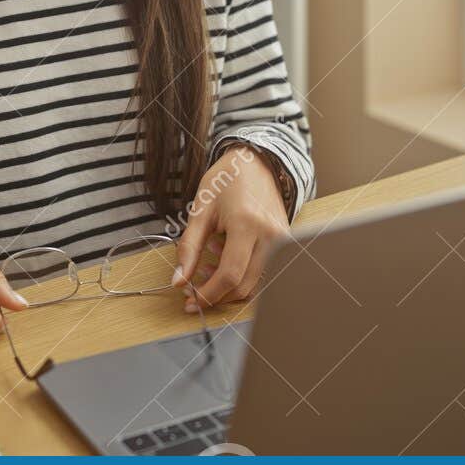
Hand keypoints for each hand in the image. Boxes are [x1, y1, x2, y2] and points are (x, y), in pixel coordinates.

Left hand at [173, 144, 291, 311]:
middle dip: (215, 294)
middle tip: (192, 288)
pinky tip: (224, 256)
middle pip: (244, 285)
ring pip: (255, 284)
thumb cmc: (227, 180)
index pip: (230, 275)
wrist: (256, 163)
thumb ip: (189, 248)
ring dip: (227, 285)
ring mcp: (282, 241)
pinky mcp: (286, 244)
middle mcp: (271, 236)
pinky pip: (262, 272)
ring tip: (207, 265)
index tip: (189, 300)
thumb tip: (178, 281)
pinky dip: (240, 274)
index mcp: (248, 224)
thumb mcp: (201, 210)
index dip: (208, 294)